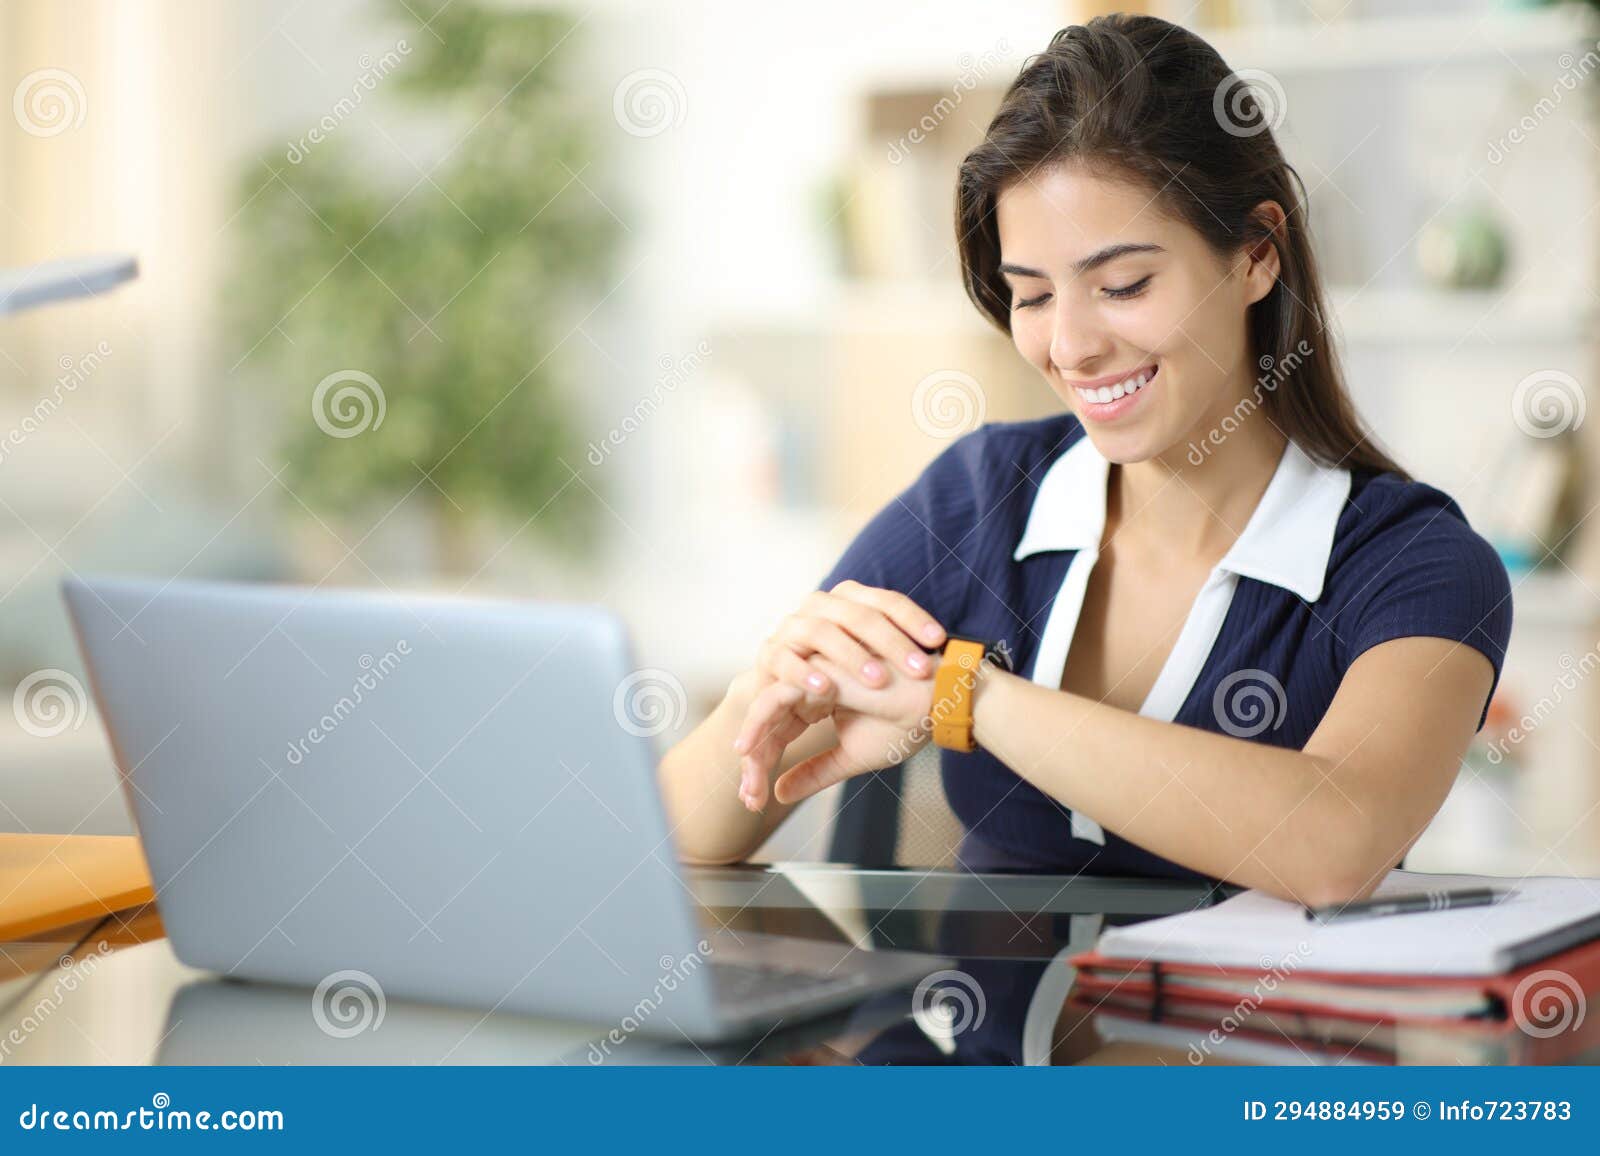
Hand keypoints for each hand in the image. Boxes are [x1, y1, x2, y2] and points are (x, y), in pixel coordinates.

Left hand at [733, 582, 946, 808]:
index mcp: (819, 698)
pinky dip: (759, 723)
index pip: (781, 732)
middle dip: (755, 762)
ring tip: (748, 783)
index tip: (756, 800)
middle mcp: (811, 684)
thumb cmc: (907, 721)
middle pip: (769, 723)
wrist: (938, 702)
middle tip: (749, 798)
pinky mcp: (817, 671)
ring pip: (765, 710)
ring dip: (754, 748)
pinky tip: (748, 748)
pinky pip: (776, 697)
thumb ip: (815, 771)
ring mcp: (813, 675)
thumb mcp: (853, 755)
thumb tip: (779, 792)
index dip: (765, 765)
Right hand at [751, 580, 945, 699]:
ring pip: (821, 631)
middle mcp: (819, 606)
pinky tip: (828, 688)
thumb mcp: (870, 662)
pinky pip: (786, 660)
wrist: (783, 693)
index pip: (886, 601)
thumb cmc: (839, 677)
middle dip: (890, 641)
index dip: (914, 618)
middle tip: (919, 668)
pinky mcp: (770, 655)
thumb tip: (956, 656)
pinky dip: (806, 672)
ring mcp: (791, 628)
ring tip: (878, 680)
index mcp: (847, 600)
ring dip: (852, 655)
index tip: (940, 641)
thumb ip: (900, 654)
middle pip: (857, 614)